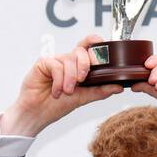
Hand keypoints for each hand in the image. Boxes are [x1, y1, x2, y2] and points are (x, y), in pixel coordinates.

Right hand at [2, 34, 124, 135]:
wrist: (37, 115)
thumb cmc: (56, 106)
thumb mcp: (82, 98)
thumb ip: (100, 91)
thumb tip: (119, 87)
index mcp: (76, 66)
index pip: (87, 47)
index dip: (94, 42)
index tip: (101, 43)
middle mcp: (66, 61)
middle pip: (80, 51)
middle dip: (85, 65)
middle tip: (82, 80)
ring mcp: (54, 61)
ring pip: (69, 59)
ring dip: (70, 78)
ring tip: (66, 92)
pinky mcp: (42, 63)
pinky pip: (56, 65)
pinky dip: (58, 80)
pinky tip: (56, 91)